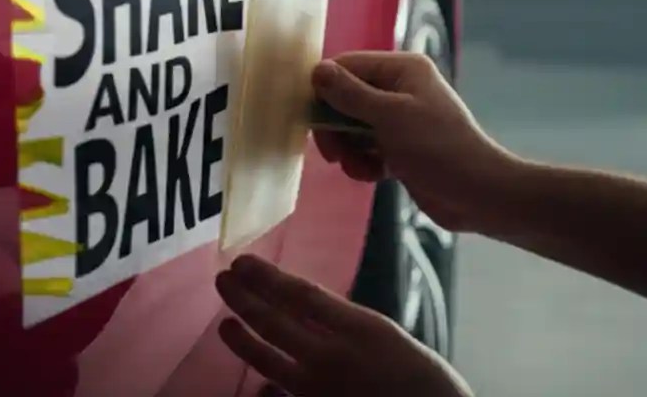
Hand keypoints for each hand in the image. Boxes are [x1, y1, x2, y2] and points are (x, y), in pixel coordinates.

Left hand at [216, 255, 472, 396]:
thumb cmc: (424, 379)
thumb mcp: (387, 336)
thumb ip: (347, 324)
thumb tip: (309, 311)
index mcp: (358, 328)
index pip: (299, 295)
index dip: (265, 277)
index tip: (242, 262)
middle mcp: (332, 356)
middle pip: (275, 322)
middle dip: (244, 298)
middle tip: (222, 279)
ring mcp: (318, 389)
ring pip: (268, 359)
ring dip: (242, 338)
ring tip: (225, 322)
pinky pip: (280, 392)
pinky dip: (265, 381)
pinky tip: (255, 374)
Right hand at [311, 52, 522, 231]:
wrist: (477, 194)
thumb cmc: (437, 147)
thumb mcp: (389, 117)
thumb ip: (350, 94)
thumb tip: (316, 70)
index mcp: (402, 70)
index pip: (348, 66)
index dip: (326, 89)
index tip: (313, 119)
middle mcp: (401, 89)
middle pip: (347, 99)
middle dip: (336, 126)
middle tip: (331, 152)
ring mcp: (401, 121)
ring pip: (354, 128)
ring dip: (349, 149)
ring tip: (356, 166)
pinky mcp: (401, 150)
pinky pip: (367, 150)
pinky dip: (363, 163)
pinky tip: (373, 176)